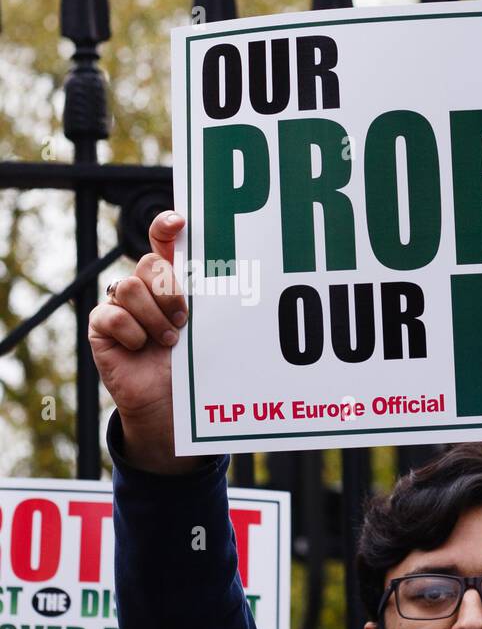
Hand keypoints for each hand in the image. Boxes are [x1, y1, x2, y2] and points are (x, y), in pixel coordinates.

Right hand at [88, 211, 199, 473]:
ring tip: (170, 340)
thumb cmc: (196, 366)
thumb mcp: (207, 330)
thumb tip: (231, 275)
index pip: (163, 241)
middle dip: (169, 291)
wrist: (172, 405)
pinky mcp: (101, 327)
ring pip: (129, 286)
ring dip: (153, 316)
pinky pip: (110, 313)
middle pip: (148, 264)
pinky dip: (131, 332)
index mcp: (172, 281)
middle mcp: (144, 288)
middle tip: (184, 319)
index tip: (179, 223)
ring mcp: (120, 306)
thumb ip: (207, 302)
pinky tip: (142, 347)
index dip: (166, 227)